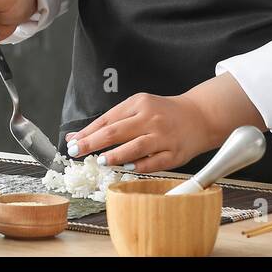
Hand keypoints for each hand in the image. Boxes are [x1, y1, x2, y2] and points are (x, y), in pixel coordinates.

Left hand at [63, 91, 218, 173]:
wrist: (199, 116)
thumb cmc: (163, 113)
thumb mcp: (137, 108)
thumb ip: (109, 122)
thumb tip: (76, 136)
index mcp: (139, 103)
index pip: (107, 119)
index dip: (87, 133)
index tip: (72, 143)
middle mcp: (150, 118)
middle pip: (117, 131)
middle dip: (93, 143)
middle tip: (77, 152)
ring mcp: (163, 136)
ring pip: (135, 146)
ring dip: (116, 155)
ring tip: (101, 161)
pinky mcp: (174, 153)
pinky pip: (153, 162)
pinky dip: (138, 166)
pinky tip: (126, 167)